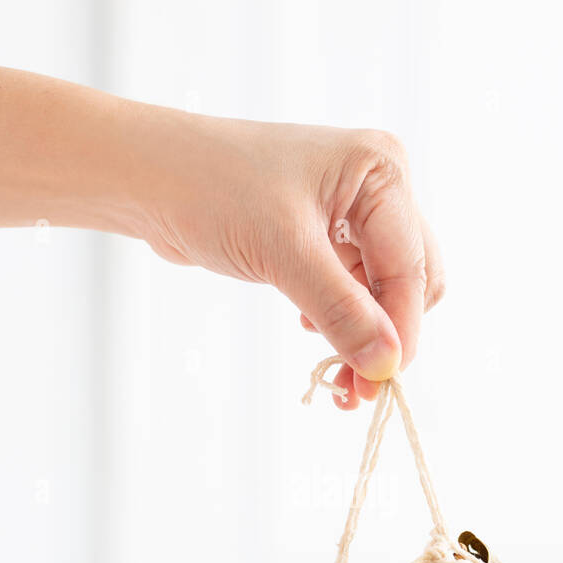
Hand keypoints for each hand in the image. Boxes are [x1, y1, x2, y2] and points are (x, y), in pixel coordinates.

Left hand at [129, 114, 445, 408]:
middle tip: (360, 390)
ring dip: (367, 338)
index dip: (402, 329)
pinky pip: (355, 292)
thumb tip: (386, 365)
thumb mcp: (283, 252)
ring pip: (384, 292)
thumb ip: (341, 310)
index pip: (413, 265)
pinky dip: (345, 323)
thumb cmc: (212, 190)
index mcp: (381, 170)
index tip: (383, 382)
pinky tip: (318, 340)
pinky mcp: (325, 238)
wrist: (150, 177)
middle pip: (411, 280)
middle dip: (390, 336)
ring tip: (341, 386)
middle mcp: (376, 187)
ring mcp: (352, 213)